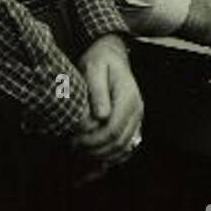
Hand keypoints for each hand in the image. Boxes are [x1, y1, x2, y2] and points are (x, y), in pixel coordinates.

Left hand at [70, 34, 142, 165]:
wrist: (112, 54)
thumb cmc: (99, 60)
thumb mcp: (94, 68)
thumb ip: (97, 91)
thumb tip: (101, 116)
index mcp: (128, 97)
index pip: (112, 130)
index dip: (92, 140)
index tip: (74, 140)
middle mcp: (136, 109)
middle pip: (118, 142)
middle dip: (94, 150)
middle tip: (73, 147)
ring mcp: (137, 116)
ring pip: (123, 147)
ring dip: (102, 154)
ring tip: (81, 150)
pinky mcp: (133, 121)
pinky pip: (126, 145)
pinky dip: (112, 155)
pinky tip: (95, 155)